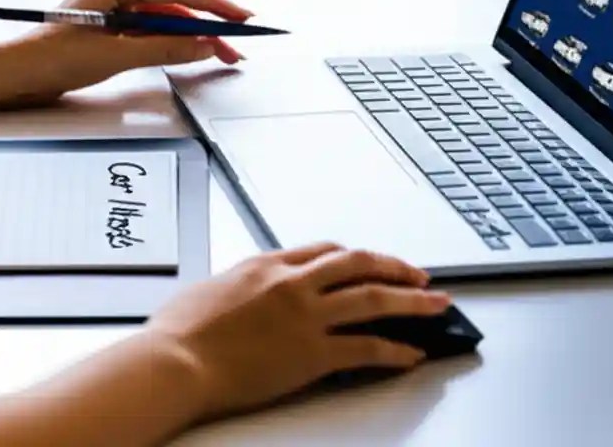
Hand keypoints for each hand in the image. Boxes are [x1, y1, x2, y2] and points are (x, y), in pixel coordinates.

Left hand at [12, 0, 251, 95]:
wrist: (18, 74)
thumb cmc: (53, 57)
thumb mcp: (117, 55)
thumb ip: (166, 50)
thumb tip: (204, 46)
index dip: (215, 5)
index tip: (242, 17)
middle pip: (177, 6)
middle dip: (209, 26)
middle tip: (235, 47)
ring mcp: (116, 6)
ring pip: (168, 20)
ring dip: (193, 38)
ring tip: (220, 55)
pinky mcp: (114, 25)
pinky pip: (153, 30)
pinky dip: (173, 43)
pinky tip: (191, 54)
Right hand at [146, 243, 451, 420]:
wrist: (175, 361)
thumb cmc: (177, 333)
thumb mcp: (208, 290)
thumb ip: (235, 286)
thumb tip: (237, 293)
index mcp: (266, 265)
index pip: (323, 251)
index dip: (354, 256)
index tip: (368, 261)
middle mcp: (292, 283)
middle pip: (358, 263)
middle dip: (395, 266)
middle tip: (419, 274)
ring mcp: (306, 317)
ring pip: (373, 298)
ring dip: (412, 300)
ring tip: (437, 304)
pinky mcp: (312, 352)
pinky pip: (366, 347)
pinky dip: (395, 350)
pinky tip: (411, 354)